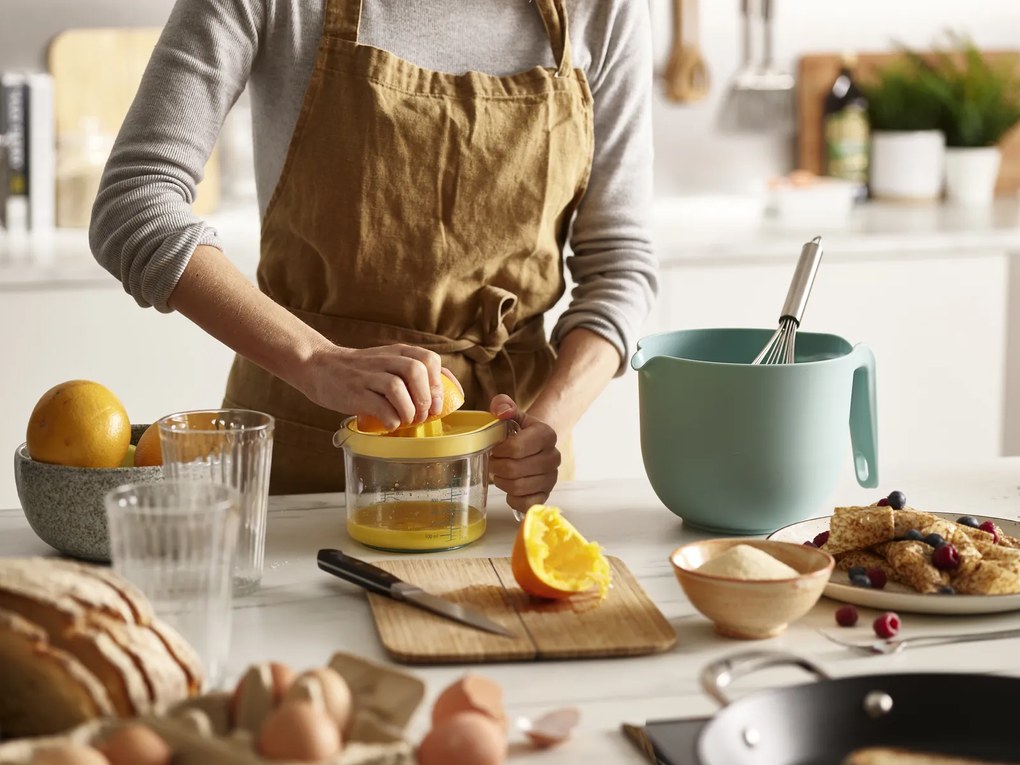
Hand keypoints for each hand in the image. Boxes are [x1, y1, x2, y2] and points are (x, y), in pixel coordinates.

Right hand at [298, 343, 457, 430]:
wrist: (318, 366)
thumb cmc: (360, 372)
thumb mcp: (388, 363)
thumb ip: (413, 374)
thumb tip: (446, 393)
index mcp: (397, 352)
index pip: (429, 359)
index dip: (440, 383)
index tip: (441, 404)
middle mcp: (384, 360)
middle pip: (416, 370)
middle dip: (427, 397)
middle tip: (425, 415)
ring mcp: (367, 375)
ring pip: (397, 386)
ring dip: (409, 409)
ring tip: (408, 420)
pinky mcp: (354, 392)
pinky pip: (378, 406)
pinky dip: (390, 419)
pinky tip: (390, 424)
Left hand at [489, 394, 560, 513]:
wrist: (535, 447)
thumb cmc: (520, 432)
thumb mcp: (512, 415)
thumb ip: (504, 406)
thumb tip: (500, 411)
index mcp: (546, 435)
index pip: (515, 448)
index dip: (498, 451)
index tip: (494, 449)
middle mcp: (553, 457)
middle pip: (514, 469)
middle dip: (496, 467)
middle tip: (493, 462)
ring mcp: (551, 478)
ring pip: (517, 487)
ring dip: (502, 482)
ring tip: (500, 474)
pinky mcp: (546, 495)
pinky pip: (525, 504)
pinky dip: (513, 499)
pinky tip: (510, 489)